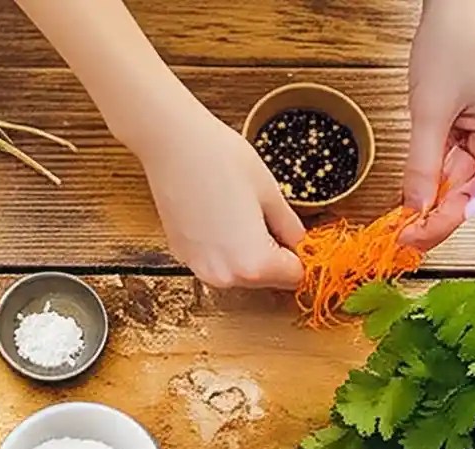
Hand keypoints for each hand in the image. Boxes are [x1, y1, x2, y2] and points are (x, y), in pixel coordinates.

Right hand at [133, 105, 304, 289]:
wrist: (172, 143)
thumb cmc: (220, 160)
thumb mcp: (271, 192)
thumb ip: (290, 227)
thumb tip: (300, 242)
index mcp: (254, 264)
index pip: (295, 276)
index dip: (302, 254)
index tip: (299, 235)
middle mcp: (225, 276)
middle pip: (266, 279)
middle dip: (275, 255)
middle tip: (269, 217)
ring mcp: (200, 268)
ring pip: (240, 272)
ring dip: (249, 253)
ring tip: (242, 213)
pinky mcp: (183, 255)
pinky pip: (217, 260)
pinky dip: (224, 246)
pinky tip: (219, 215)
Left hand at [400, 0, 474, 250]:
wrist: (458, 5)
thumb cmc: (456, 45)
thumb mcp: (431, 111)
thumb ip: (422, 164)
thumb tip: (414, 207)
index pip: (473, 202)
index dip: (439, 226)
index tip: (408, 241)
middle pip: (464, 197)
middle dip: (430, 218)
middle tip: (397, 241)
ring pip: (453, 183)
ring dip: (426, 200)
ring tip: (396, 226)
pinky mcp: (468, 128)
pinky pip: (447, 163)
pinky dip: (426, 178)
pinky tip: (407, 196)